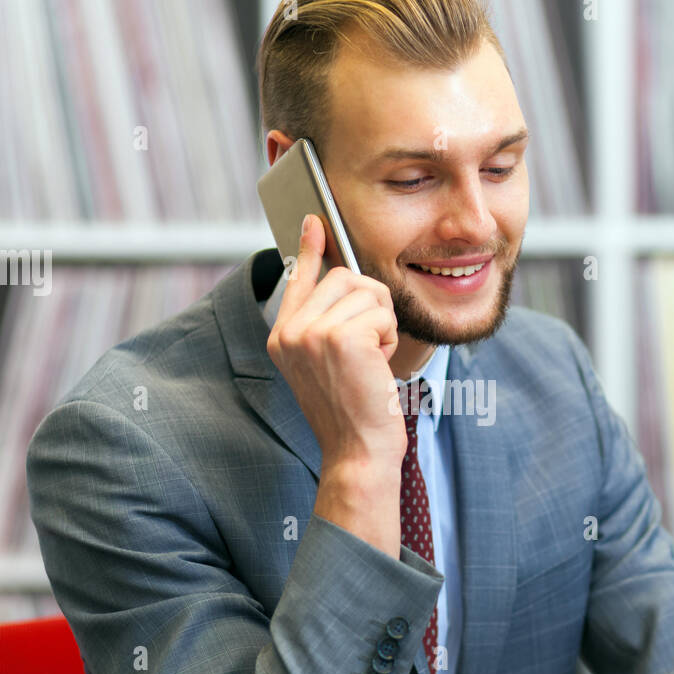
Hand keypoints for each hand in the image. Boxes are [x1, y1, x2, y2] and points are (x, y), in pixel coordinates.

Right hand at [267, 215, 404, 557]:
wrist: (358, 452)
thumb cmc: (353, 412)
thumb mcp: (330, 364)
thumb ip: (327, 323)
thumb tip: (342, 273)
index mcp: (282, 337)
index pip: (298, 279)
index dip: (309, 248)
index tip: (315, 220)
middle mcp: (290, 332)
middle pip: (344, 277)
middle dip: (371, 305)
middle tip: (372, 347)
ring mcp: (312, 334)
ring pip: (367, 292)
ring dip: (384, 323)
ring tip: (373, 361)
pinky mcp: (342, 339)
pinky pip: (382, 313)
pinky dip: (391, 337)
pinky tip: (379, 367)